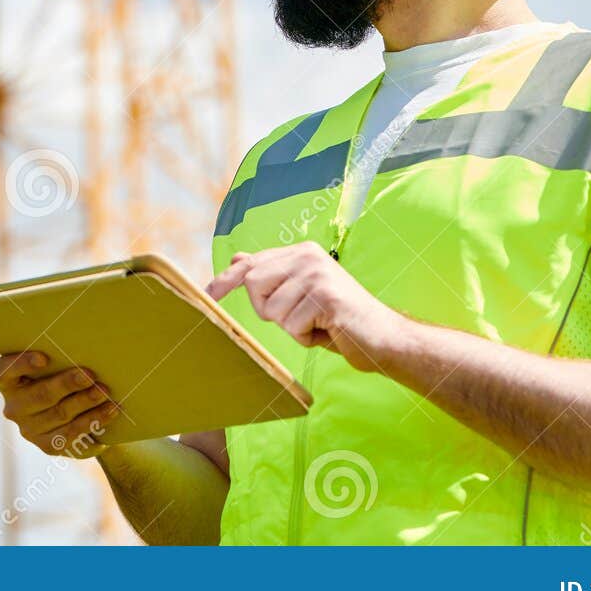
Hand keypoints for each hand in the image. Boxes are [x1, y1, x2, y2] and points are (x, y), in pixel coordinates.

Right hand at [0, 351, 119, 458]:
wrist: (76, 410)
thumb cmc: (63, 373)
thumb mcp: (56, 365)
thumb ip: (60, 358)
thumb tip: (86, 347)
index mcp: (9, 381)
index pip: (3, 370)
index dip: (22, 364)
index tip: (44, 358)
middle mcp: (15, 407)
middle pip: (42, 394)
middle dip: (68, 384)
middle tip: (91, 375)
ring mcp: (30, 429)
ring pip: (61, 415)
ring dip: (86, 403)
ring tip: (105, 393)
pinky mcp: (48, 446)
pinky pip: (73, 436)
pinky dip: (94, 422)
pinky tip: (110, 412)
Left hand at [206, 243, 409, 371]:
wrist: (383, 338)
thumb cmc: (339, 320)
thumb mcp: (302, 294)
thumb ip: (273, 276)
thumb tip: (237, 259)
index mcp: (302, 252)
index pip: (252, 263)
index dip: (225, 280)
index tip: (208, 293)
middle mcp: (308, 257)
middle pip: (254, 285)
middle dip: (270, 310)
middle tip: (301, 316)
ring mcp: (317, 274)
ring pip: (273, 310)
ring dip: (292, 327)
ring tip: (318, 324)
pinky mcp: (325, 297)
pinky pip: (292, 326)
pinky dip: (307, 337)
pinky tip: (328, 330)